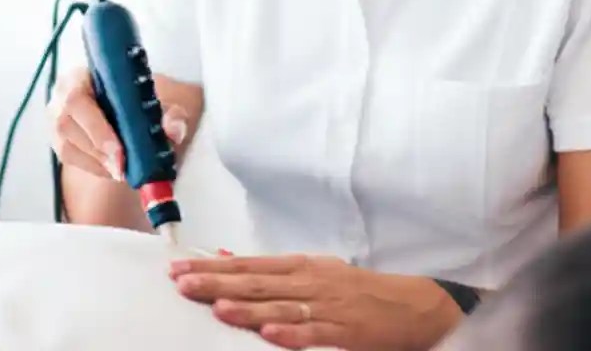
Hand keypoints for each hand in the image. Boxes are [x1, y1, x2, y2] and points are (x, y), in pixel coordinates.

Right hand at [46, 67, 191, 181]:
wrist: (125, 104)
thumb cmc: (135, 98)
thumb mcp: (156, 102)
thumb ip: (170, 114)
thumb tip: (174, 131)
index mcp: (81, 74)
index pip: (77, 99)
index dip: (96, 128)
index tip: (119, 151)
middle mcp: (62, 93)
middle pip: (67, 124)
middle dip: (98, 149)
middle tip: (123, 169)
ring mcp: (55, 117)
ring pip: (66, 144)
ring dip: (95, 162)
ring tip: (121, 171)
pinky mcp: (58, 138)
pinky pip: (68, 157)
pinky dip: (92, 167)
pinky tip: (110, 170)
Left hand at [169, 254, 462, 350]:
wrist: (411, 305)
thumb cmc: (354, 289)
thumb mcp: (311, 270)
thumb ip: (268, 269)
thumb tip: (225, 256)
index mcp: (298, 266)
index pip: (247, 264)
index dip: (212, 266)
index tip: (179, 267)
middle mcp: (308, 282)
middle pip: (256, 282)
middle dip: (217, 283)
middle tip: (183, 283)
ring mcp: (326, 306)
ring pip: (280, 306)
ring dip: (248, 307)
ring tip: (217, 307)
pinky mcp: (345, 332)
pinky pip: (315, 333)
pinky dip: (292, 332)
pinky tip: (270, 333)